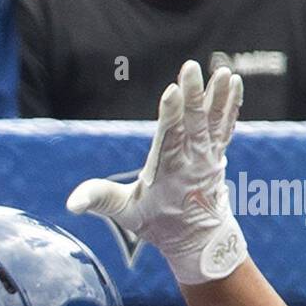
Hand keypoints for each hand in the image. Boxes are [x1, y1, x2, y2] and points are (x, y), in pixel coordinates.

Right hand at [67, 60, 247, 284]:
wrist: (198, 238)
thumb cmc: (155, 222)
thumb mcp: (123, 213)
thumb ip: (98, 200)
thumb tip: (71, 204)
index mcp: (166, 173)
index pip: (169, 139)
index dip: (170, 115)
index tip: (172, 91)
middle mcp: (191, 162)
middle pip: (192, 124)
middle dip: (192, 95)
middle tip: (191, 67)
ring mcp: (207, 156)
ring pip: (213, 122)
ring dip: (217, 96)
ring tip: (223, 72)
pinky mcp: (217, 152)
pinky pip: (226, 125)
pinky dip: (231, 104)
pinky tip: (234, 81)